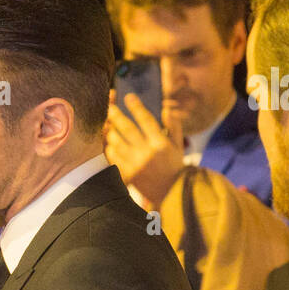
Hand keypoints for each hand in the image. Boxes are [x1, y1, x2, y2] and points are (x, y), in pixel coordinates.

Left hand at [104, 90, 185, 208]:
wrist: (172, 192)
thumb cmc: (175, 166)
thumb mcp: (178, 145)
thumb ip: (174, 126)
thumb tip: (166, 109)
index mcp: (161, 144)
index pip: (146, 120)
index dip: (137, 107)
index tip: (129, 97)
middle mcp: (147, 153)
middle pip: (127, 129)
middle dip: (117, 116)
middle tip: (110, 107)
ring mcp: (136, 164)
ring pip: (117, 142)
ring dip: (111, 132)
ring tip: (109, 126)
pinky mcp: (128, 173)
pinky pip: (114, 157)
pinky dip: (111, 148)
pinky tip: (111, 144)